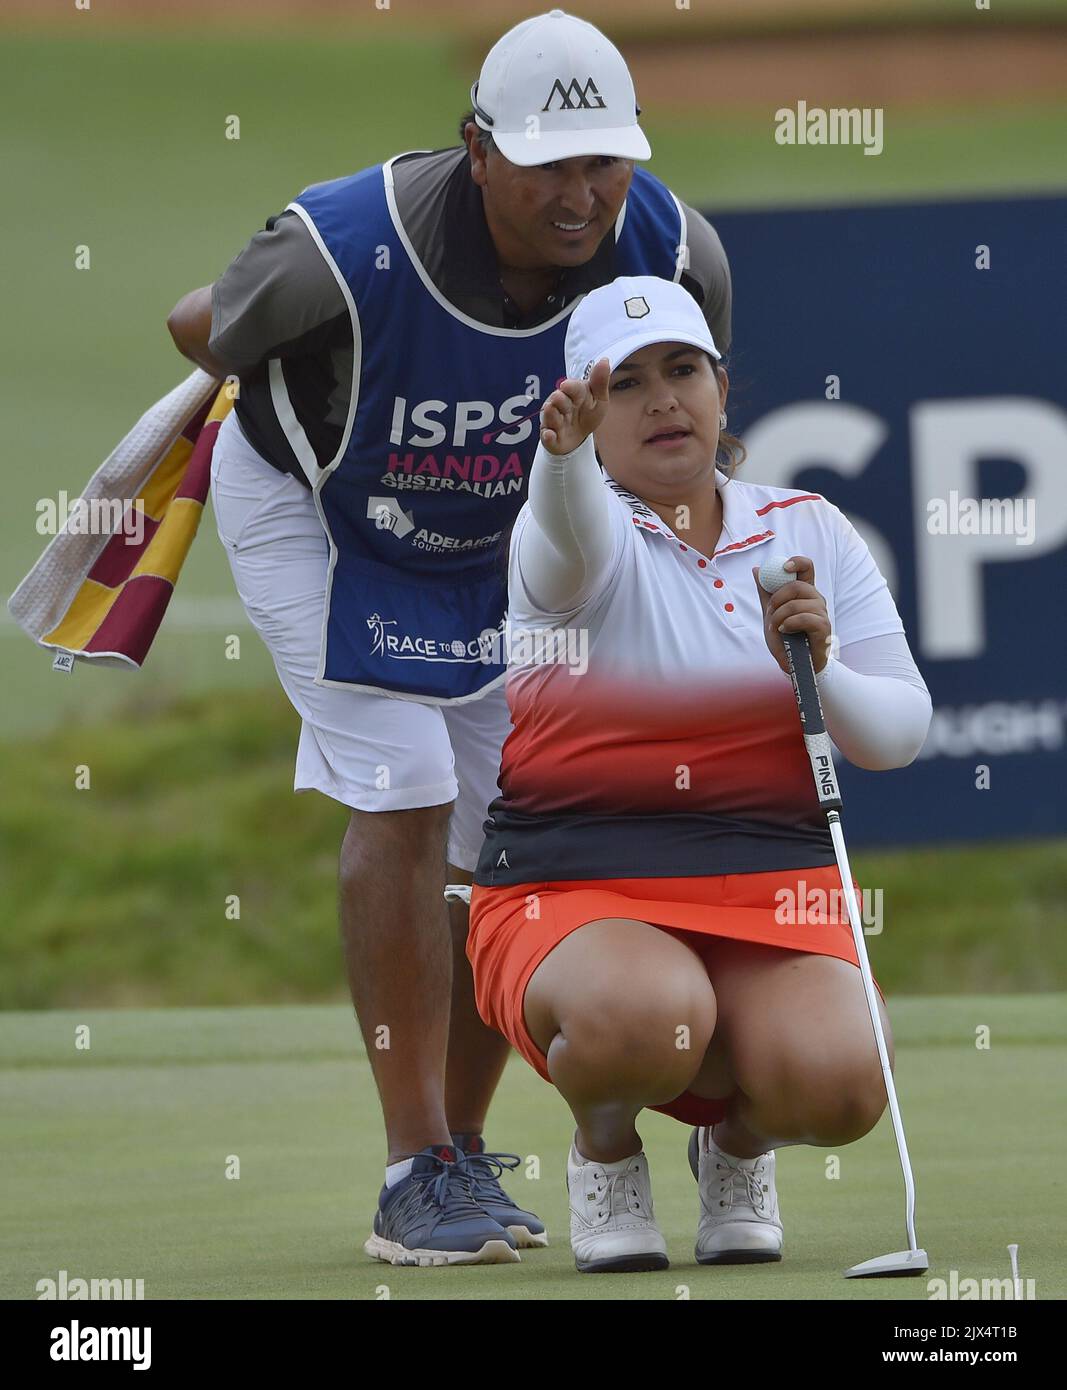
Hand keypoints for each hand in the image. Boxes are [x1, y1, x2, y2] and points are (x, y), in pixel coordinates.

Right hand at [539, 357, 611, 455]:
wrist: (579, 438)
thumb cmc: (587, 415)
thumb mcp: (599, 400)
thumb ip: (600, 382)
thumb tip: (605, 360)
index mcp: (574, 394)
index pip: (572, 387)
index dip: (570, 387)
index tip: (566, 386)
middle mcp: (561, 405)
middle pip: (557, 399)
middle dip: (560, 400)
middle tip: (562, 399)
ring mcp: (554, 421)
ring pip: (550, 416)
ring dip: (552, 415)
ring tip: (556, 414)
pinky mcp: (550, 438)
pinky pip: (547, 436)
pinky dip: (548, 436)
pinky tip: (549, 434)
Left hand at [752, 555, 832, 674]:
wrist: (795, 663)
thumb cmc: (786, 638)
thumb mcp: (771, 613)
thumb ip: (766, 592)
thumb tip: (757, 570)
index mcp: (805, 592)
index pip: (807, 567)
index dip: (797, 562)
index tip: (784, 567)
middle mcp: (816, 599)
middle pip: (798, 585)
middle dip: (777, 599)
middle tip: (770, 612)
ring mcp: (822, 612)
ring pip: (796, 604)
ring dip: (779, 616)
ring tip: (777, 628)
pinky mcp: (824, 627)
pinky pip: (803, 618)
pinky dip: (789, 624)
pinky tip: (785, 631)